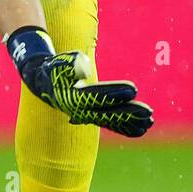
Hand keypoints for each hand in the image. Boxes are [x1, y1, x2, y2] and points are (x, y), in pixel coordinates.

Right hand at [5, 26, 152, 137]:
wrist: (42, 81)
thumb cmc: (54, 68)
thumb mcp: (60, 62)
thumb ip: (71, 64)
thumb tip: (84, 68)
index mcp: (71, 97)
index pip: (96, 96)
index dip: (115, 93)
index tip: (133, 89)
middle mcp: (80, 110)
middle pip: (107, 113)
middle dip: (129, 113)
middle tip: (149, 113)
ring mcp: (86, 115)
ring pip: (111, 120)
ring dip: (130, 122)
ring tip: (149, 123)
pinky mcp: (92, 115)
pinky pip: (110, 123)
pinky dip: (125, 126)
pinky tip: (142, 129)